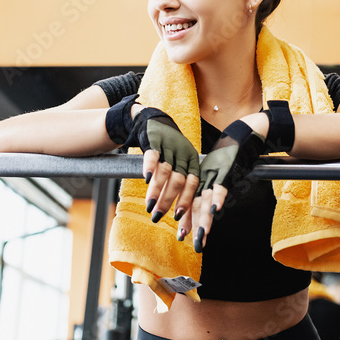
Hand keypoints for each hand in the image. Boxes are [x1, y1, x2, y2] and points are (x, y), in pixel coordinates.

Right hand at [103, 95, 199, 228]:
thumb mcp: (180, 165)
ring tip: (150, 206)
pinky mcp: (155, 140)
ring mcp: (169, 147)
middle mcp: (183, 155)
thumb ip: (180, 187)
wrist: (156, 121)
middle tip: (158, 216)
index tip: (178, 218)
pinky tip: (146, 179)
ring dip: (157, 190)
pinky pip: (153, 155)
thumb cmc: (169, 151)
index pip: (192, 186)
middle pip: (179, 181)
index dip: (186, 202)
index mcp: (192, 163)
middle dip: (169, 201)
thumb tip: (180, 217)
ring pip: (165, 172)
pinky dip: (150, 167)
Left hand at [192, 115, 267, 252]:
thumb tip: (211, 206)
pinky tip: (214, 210)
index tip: (183, 234)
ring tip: (200, 234)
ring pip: (207, 197)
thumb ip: (215, 187)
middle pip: (197, 202)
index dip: (188, 217)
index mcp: (203, 178)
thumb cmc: (233, 153)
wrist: (242, 132)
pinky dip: (219, 197)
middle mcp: (206, 176)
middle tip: (187, 241)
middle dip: (192, 223)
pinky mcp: (228, 168)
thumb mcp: (220, 171)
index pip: (193, 201)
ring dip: (203, 217)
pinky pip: (223, 184)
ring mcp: (216, 173)